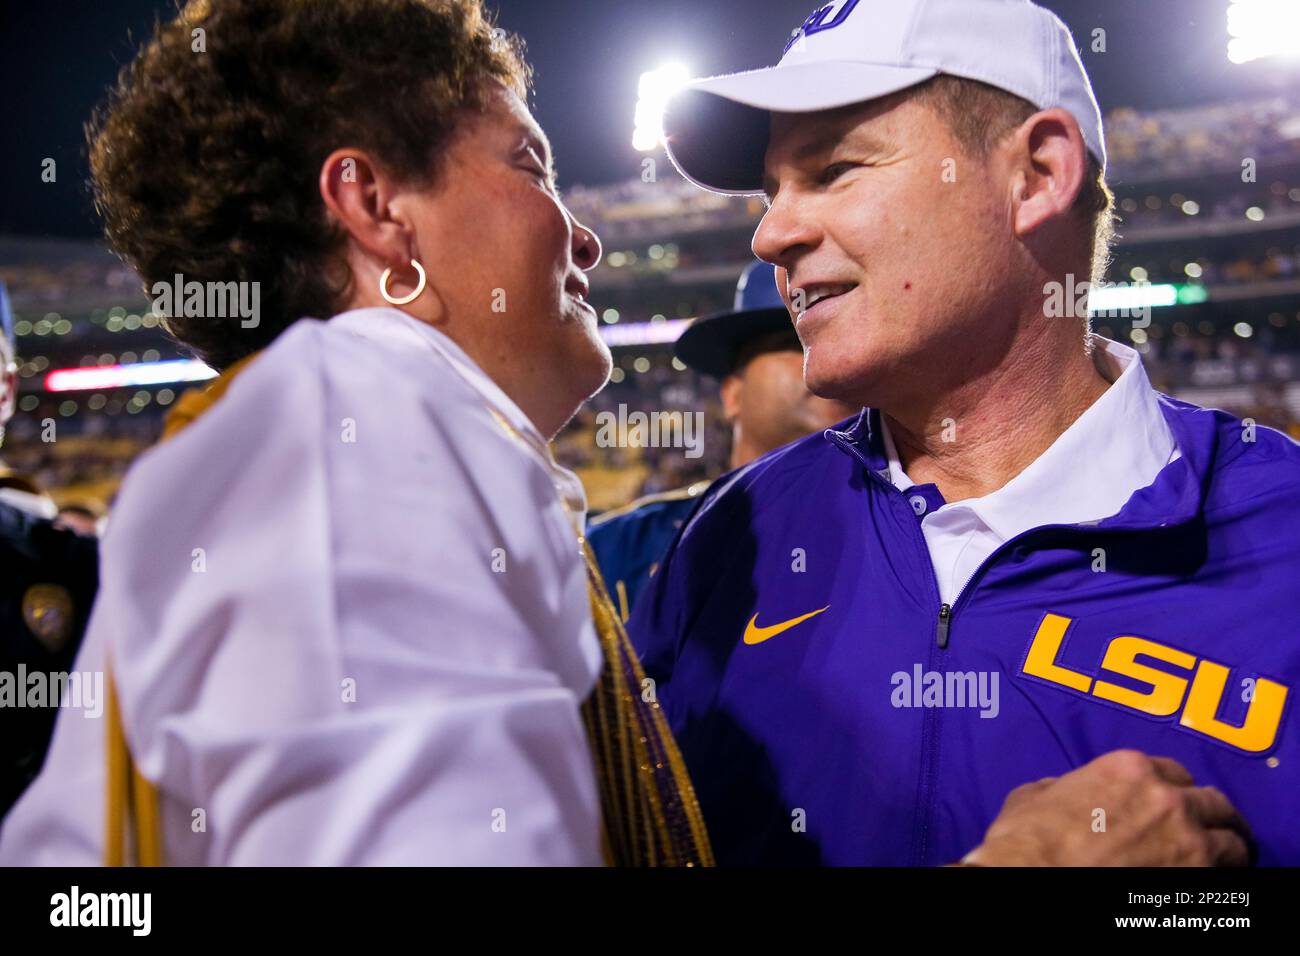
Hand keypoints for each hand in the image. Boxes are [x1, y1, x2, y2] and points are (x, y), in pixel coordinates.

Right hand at [961, 749, 1252, 865]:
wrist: (1032, 875)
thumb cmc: (1027, 840)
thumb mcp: (1036, 795)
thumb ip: (1065, 787)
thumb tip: (1065, 792)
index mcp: (1128, 769)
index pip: (1173, 772)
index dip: (1173, 789)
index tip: (1174, 804)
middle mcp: (1167, 798)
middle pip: (1214, 802)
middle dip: (1214, 816)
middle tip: (1213, 829)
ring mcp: (1188, 842)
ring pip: (1233, 841)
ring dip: (1228, 848)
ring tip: (1225, 861)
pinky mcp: (1196, 881)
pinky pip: (1228, 878)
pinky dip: (1222, 878)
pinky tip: (1212, 883)